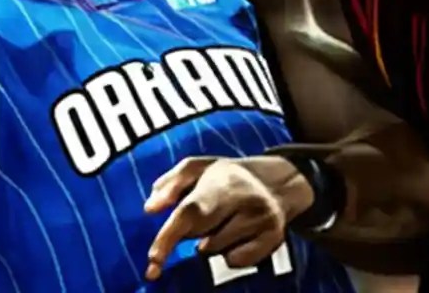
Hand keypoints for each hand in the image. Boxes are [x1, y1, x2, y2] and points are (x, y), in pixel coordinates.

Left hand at [142, 156, 313, 280]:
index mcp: (222, 180)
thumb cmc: (226, 176)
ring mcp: (262, 220)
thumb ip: (170, 185)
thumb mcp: (196, 167)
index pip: (191, 211)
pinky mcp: (273, 238)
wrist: (278, 181)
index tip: (153, 260)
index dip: (169, 236)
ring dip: (209, 242)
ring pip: (217, 251)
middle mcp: (246, 200)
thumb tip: (150, 209)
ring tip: (222, 221)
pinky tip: (237, 235)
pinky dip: (229, 253)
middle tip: (197, 218)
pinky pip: (237, 261)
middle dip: (188, 236)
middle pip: (203, 236)